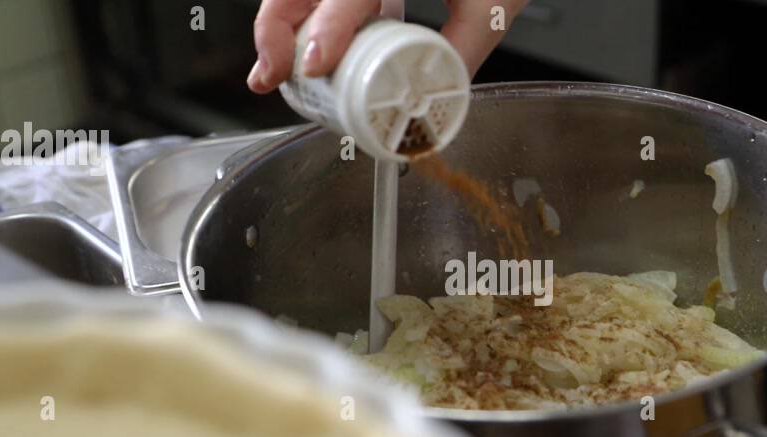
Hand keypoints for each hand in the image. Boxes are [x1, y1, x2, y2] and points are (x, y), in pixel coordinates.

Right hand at [248, 0, 528, 93]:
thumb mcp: (493, 1)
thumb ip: (466, 46)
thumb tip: (440, 96)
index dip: (325, 25)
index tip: (314, 64)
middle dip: (276, 28)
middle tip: (273, 76)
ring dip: (286, 28)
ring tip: (282, 72)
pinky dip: (315, 22)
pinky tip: (318, 53)